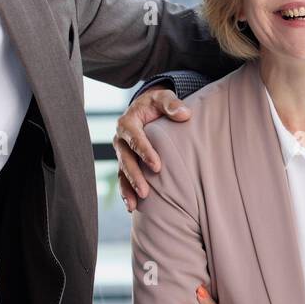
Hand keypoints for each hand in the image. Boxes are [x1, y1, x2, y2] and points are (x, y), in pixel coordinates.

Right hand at [114, 85, 190, 210]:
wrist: (146, 109)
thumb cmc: (156, 104)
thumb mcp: (163, 98)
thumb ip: (172, 104)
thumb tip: (185, 114)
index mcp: (128, 122)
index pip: (135, 138)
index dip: (145, 152)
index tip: (157, 166)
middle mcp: (120, 139)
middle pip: (125, 160)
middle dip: (135, 176)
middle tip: (146, 191)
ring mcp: (121, 153)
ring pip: (121, 172)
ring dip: (128, 188)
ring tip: (135, 204)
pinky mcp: (124, 162)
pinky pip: (122, 179)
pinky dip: (126, 192)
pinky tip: (132, 205)